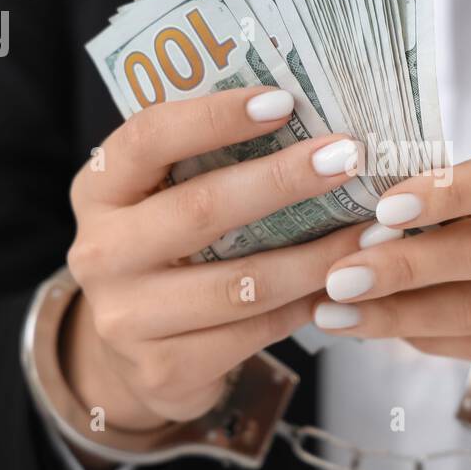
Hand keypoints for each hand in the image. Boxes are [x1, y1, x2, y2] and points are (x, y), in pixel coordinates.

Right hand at [62, 87, 363, 432]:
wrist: (131, 360)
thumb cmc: (168, 256)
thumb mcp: (164, 203)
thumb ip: (209, 164)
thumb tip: (307, 117)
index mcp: (99, 190)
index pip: (149, 138)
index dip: (216, 116)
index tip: (284, 100)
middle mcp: (101, 252)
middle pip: (201, 209)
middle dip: (283, 180)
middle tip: (346, 158)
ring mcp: (126, 317)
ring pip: (241, 283)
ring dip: (316, 255)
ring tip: (371, 231)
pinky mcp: (163, 369)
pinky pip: (253, 331)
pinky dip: (306, 305)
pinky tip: (344, 285)